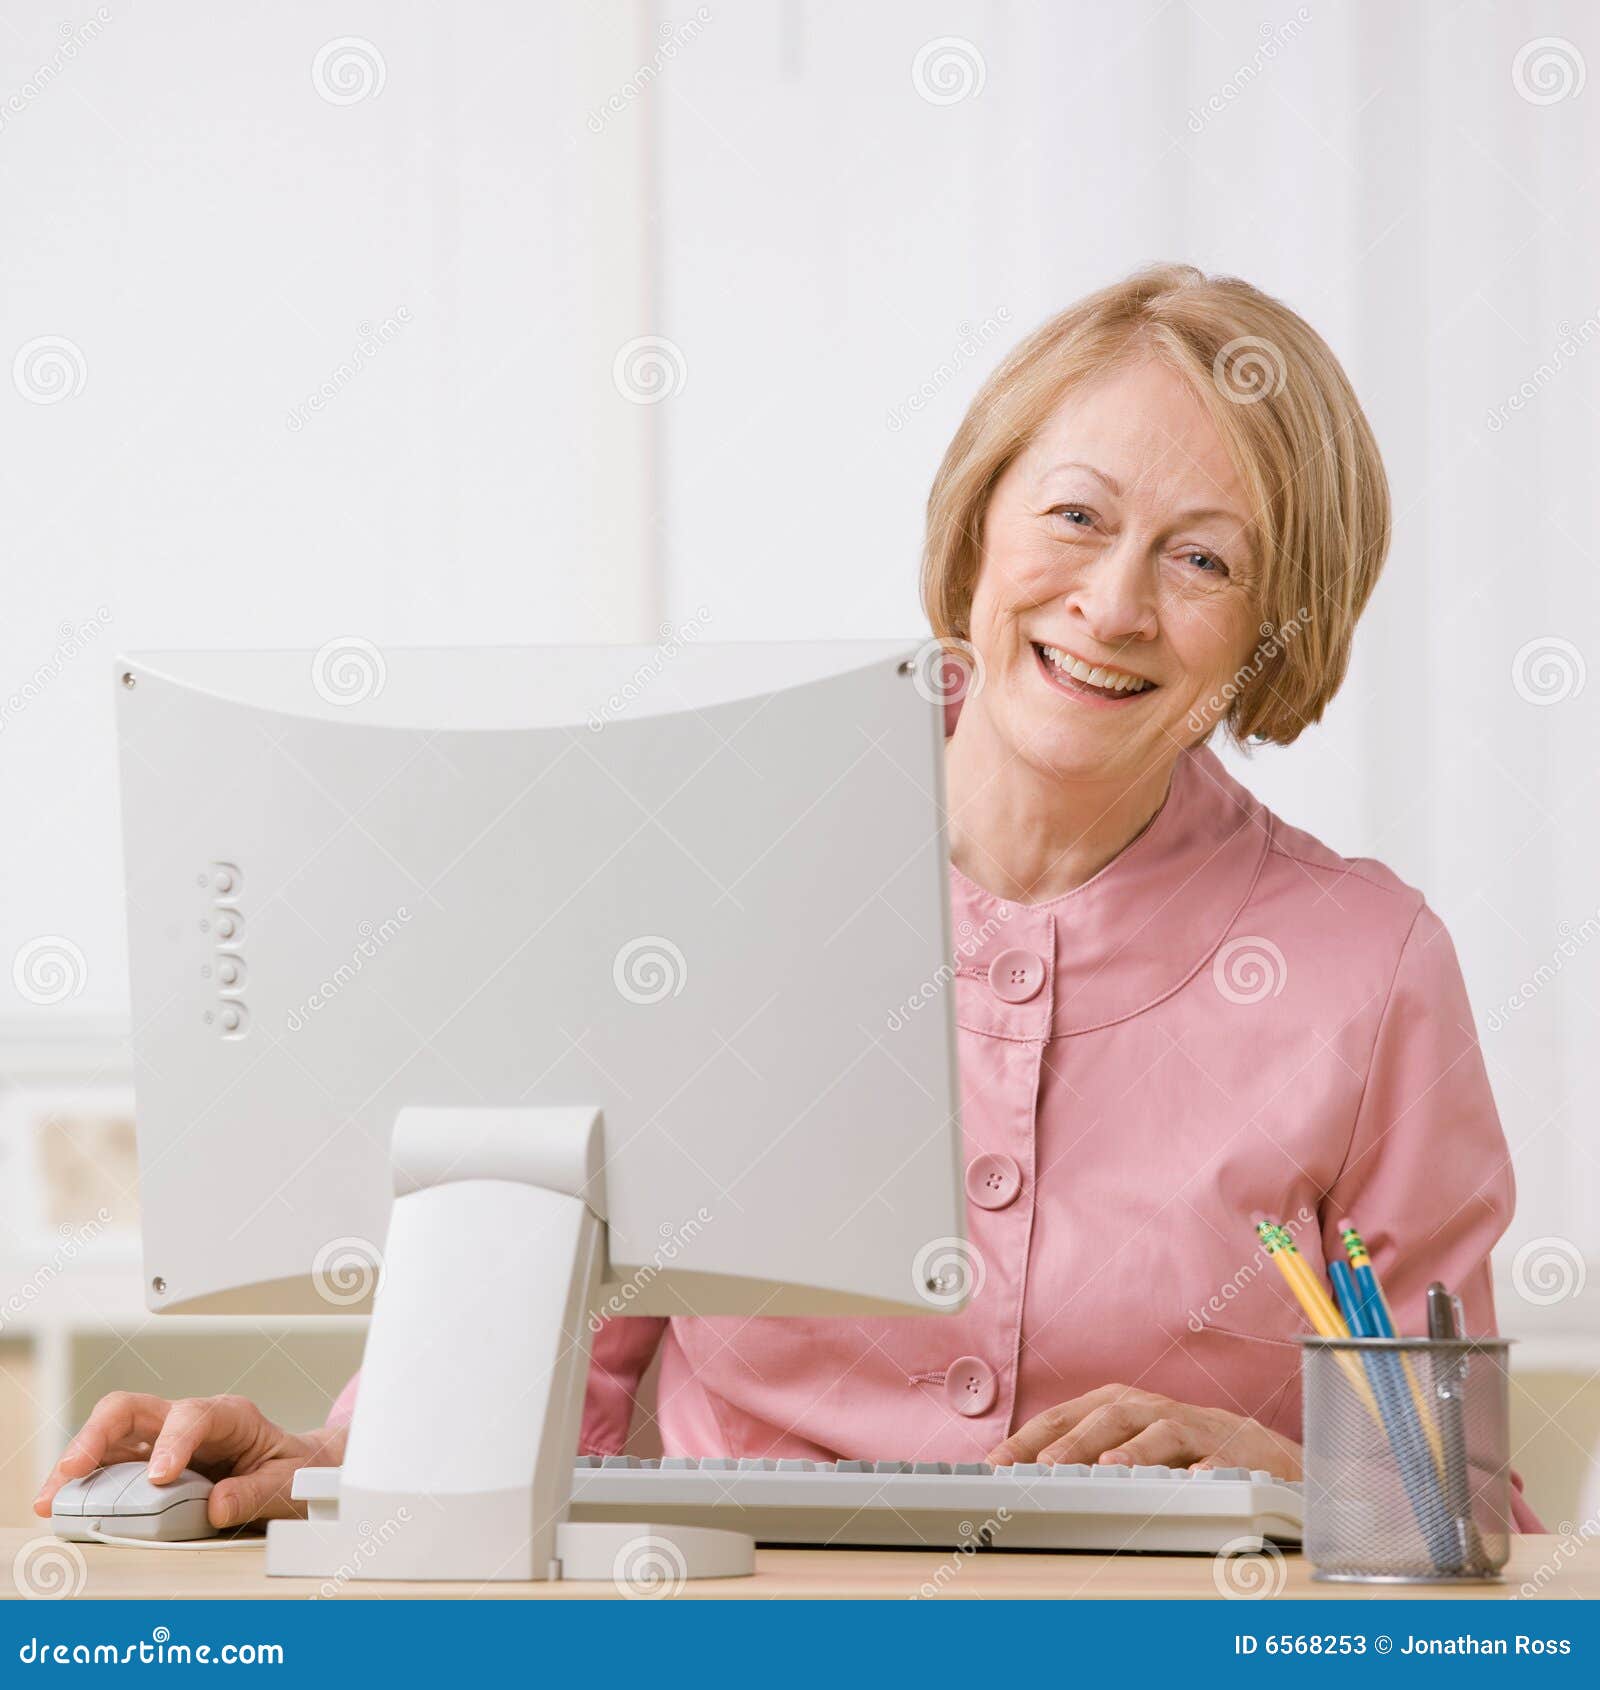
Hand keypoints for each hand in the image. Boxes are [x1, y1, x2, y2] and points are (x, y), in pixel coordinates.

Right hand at [33, 1392, 346, 1528]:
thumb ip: (256, 1491)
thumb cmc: (290, 1469)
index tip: (159, 1476)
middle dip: (97, 1434)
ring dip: (76, 1463)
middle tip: (74, 1469)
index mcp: (230, 1416)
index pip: (194, 1415)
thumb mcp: (289, 1481)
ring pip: (108, 1437)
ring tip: (51, 1497)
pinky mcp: (143, 1464)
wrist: (295, 1471)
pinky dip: (82, 1484)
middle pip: (133, 1409)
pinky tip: (61, 1504)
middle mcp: (187, 1421)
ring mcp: (160, 1441)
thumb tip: (218, 1504)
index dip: (173, 1442)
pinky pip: (106, 1466)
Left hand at [986, 1384, 1301, 1479]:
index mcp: (1119, 1407)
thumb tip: (1019, 1475)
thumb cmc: (1183, 1452)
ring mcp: (1193, 1429)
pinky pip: (1219, 1461)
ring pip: (1161, 1431)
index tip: (997, 1463)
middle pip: (1109, 1417)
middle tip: (1044, 1468)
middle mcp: (1151, 1411)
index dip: (1029, 1437)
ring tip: (1110, 1468)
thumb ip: (1081, 1455)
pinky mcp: (1234, 1454)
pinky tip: (1192, 1482)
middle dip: (1074, 1441)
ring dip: (1135, 1449)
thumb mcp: (1127, 1446)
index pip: (1064, 1416)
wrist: (1262, 1456)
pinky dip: (1204, 1471)